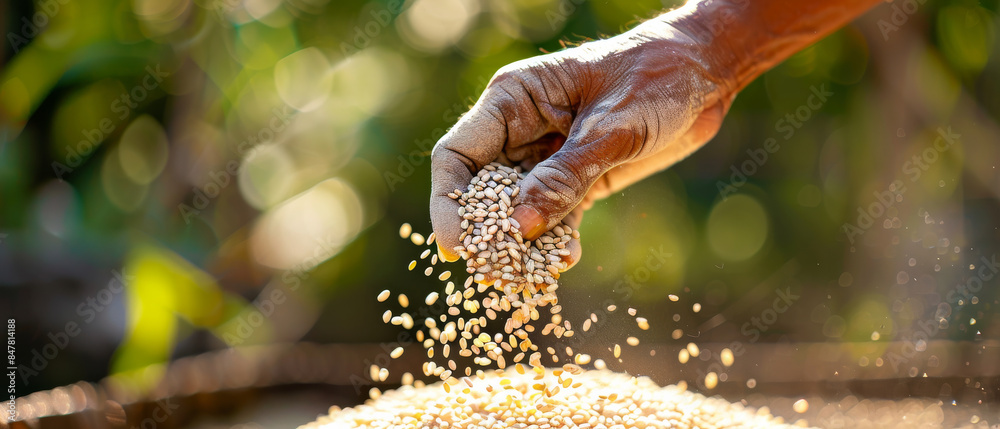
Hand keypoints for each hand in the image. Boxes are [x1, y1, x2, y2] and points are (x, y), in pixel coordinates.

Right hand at [429, 18, 732, 265]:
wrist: (706, 74)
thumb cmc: (656, 77)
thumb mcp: (612, 128)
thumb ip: (565, 177)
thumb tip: (519, 228)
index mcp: (513, 100)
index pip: (458, 155)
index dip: (448, 202)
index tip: (456, 246)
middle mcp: (521, 130)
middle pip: (481, 189)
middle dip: (485, 232)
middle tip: (493, 272)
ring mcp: (548, 156)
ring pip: (518, 210)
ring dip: (522, 244)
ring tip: (530, 277)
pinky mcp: (577, 178)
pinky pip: (555, 216)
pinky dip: (557, 240)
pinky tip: (567, 259)